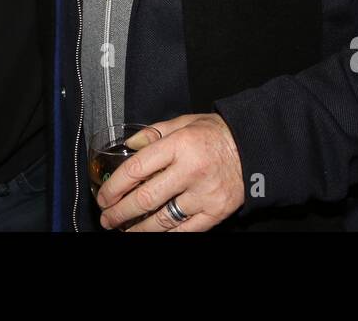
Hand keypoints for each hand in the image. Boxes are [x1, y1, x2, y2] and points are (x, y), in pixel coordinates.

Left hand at [97, 113, 243, 231]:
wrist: (255, 148)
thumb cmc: (217, 134)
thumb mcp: (184, 122)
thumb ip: (154, 133)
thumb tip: (129, 146)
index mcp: (179, 145)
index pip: (136, 169)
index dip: (114, 187)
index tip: (103, 196)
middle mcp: (190, 171)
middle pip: (144, 199)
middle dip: (119, 213)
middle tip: (107, 218)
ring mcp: (204, 195)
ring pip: (162, 220)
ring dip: (137, 229)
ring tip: (124, 230)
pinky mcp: (215, 212)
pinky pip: (184, 231)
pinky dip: (165, 235)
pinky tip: (152, 234)